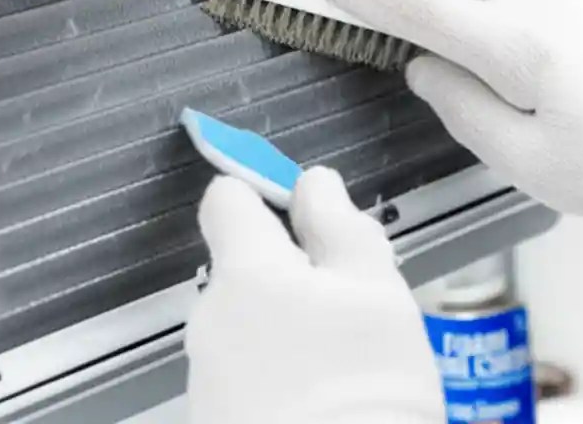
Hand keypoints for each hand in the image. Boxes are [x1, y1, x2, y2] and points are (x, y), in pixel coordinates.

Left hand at [185, 168, 444, 423]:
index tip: (305, 216)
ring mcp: (205, 375)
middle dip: (291, 276)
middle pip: (242, 269)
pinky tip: (321, 405)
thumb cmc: (368, 387)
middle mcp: (209, 317)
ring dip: (285, 331)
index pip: (226, 199)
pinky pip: (244, 377)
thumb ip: (341, 227)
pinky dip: (277, 379)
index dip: (263, 194)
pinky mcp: (212, 419)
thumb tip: (313, 182)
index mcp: (245, 271)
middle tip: (352, 310)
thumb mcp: (377, 292)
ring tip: (343, 370)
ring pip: (246, 325)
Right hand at [298, 0, 582, 215]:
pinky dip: (503, 10)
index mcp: (517, 47)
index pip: (412, 3)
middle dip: (412, 6)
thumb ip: (459, 109)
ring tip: (502, 76)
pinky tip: (538, 61)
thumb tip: (421, 69)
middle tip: (428, 63)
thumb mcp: (528, 164)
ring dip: (461, 10)